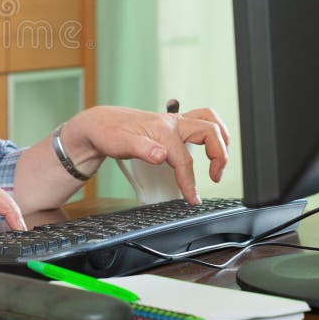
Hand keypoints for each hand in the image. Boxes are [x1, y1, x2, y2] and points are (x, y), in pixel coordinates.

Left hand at [63, 106, 229, 203]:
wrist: (98, 124)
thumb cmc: (107, 133)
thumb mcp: (119, 144)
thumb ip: (142, 149)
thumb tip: (162, 155)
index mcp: (162, 129)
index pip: (184, 159)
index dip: (190, 182)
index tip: (192, 199)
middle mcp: (171, 122)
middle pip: (209, 130)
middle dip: (219, 154)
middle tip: (214, 176)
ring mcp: (172, 122)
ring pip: (208, 120)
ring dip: (220, 138)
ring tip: (220, 160)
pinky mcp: (171, 125)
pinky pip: (199, 122)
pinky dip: (211, 134)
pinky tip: (207, 148)